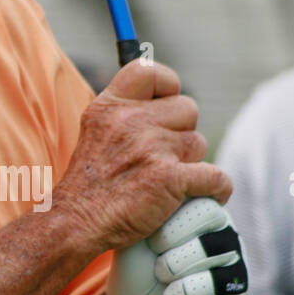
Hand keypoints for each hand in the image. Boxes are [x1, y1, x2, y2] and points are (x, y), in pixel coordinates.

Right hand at [53, 59, 231, 255]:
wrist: (77, 223)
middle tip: (163, 155)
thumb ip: (125, 112)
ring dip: (190, 162)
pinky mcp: (170, 179)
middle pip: (187, 108)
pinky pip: (215, 176)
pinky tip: (205, 195)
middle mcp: (132, 121)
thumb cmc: (90, 183)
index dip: (167, 87)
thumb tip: (162, 99)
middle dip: (181, 132)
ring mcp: (152, 148)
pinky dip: (216, 189)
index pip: (152, 72)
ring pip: (199, 142)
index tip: (165, 106)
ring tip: (168, 178)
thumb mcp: (95, 131)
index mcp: (111, 106)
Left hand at [106, 199, 248, 294]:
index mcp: (196, 206)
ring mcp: (232, 255)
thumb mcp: (133, 234)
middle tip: (154, 254)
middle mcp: (220, 226)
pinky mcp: (237, 286)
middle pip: (211, 213)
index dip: (169, 214)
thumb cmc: (135, 269)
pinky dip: (187, 292)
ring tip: (160, 276)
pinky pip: (220, 281)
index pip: (198, 188)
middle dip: (173, 236)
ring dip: (177, 266)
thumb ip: (149, 206)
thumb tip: (162, 180)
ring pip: (216, 247)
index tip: (148, 237)